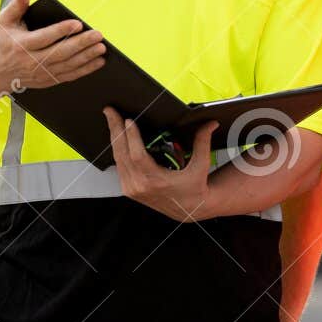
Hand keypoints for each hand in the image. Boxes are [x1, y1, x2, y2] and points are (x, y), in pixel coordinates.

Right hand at [0, 0, 104, 92]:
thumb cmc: (5, 42)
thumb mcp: (5, 21)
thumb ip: (16, 4)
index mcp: (22, 45)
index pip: (45, 37)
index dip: (61, 31)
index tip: (77, 24)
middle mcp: (32, 61)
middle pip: (60, 53)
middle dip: (81, 43)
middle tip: (97, 35)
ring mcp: (42, 73)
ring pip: (68, 65)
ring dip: (87, 56)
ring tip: (101, 47)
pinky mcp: (49, 80)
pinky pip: (70, 75)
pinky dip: (86, 69)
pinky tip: (98, 61)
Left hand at [103, 110, 217, 220]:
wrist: (188, 209)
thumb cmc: (194, 188)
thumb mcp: (201, 166)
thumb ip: (203, 143)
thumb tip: (210, 124)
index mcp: (156, 181)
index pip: (137, 156)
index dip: (131, 137)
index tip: (128, 120)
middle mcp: (140, 186)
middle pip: (121, 154)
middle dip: (115, 130)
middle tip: (111, 112)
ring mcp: (132, 189)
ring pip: (117, 159)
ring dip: (114, 137)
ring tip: (112, 120)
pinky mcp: (128, 189)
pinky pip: (119, 165)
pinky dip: (117, 149)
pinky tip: (117, 137)